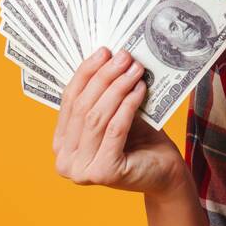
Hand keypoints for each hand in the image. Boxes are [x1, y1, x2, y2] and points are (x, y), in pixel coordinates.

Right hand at [52, 46, 186, 196]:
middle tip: (124, 56)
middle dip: (104, 77)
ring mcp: (82, 170)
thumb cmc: (140, 143)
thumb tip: (104, 55)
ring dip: (117, 88)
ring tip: (135, 69)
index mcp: (61, 145)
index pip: (69, 101)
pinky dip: (128, 105)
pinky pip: (115, 129)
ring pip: (97, 117)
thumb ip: (103, 95)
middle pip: (82, 107)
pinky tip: (140, 89)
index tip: (104, 51)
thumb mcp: (116, 114)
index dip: (85, 73)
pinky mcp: (103, 172)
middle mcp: (65, 161)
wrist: (164, 173)